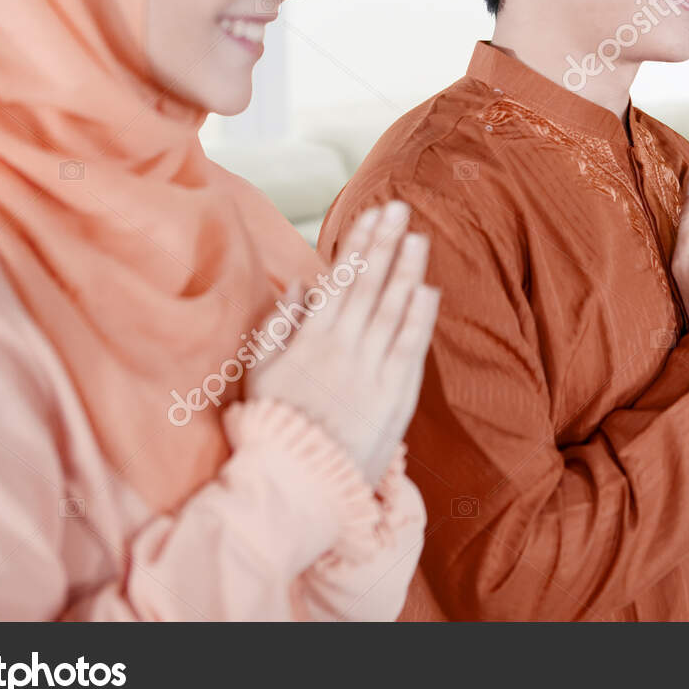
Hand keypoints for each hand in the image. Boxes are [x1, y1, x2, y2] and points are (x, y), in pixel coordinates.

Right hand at [247, 201, 439, 485]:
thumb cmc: (274, 423)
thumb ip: (278, 325)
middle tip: (401, 209)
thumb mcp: (259, 371)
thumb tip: (301, 285)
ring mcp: (371, 370)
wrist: (299, 479)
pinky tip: (429, 291)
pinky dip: (419, 318)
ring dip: (407, 271)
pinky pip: (409, 348)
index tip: (373, 214)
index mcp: (310, 338)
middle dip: (385, 244)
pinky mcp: (394, 395)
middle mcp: (343, 347)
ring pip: (392, 310)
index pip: (340, 278)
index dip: (359, 243)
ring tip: (418, 239)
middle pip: (369, 284)